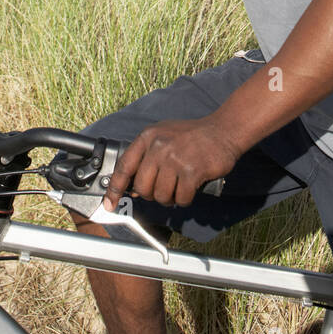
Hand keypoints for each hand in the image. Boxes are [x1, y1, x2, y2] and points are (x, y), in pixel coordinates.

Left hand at [103, 115, 240, 211]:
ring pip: (160, 196)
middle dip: (152, 194)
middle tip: (164, 189)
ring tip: (179, 186)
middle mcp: (158, 146)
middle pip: (142, 187)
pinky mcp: (191, 171)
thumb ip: (147, 157)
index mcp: (148, 137)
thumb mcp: (163, 136)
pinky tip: (190, 188)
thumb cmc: (192, 136)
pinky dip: (185, 199)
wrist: (223, 130)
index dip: (114, 188)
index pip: (124, 166)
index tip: (109, 203)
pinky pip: (180, 199)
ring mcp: (174, 159)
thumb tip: (132, 187)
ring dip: (170, 198)